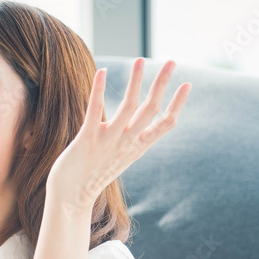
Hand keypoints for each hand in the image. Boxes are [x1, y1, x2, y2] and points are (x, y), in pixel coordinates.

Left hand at [47, 58, 190, 210]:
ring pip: (128, 106)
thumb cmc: (92, 175)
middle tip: (172, 61)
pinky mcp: (87, 140)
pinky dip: (98, 90)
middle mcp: (126, 143)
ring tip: (140, 60)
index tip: (187, 84)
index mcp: (136, 147)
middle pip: (151, 109)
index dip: (177, 104)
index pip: (165, 124)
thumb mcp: (118, 156)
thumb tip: (132, 121)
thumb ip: (127, 138)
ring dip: (135, 81)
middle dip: (162, 84)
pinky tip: (100, 71)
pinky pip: (95, 111)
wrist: (71, 198)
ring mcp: (108, 141)